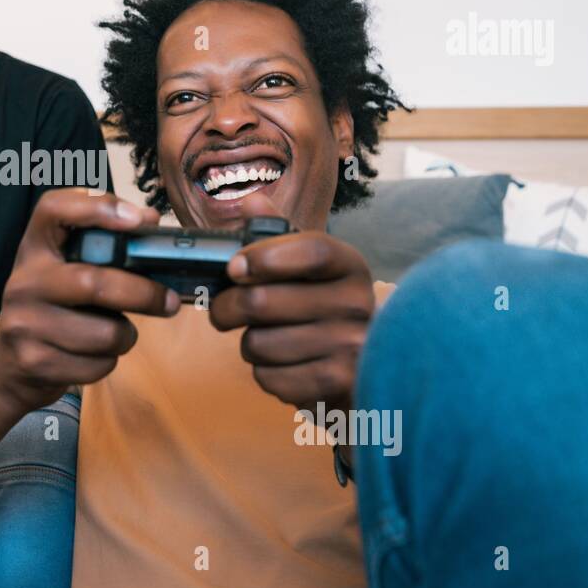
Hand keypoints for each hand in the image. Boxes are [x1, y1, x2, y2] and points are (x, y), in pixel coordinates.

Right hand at [0, 188, 179, 412]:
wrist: (9, 366)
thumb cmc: (54, 308)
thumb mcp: (66, 270)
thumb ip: (104, 246)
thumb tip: (151, 222)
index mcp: (35, 248)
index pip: (54, 208)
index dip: (98, 206)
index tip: (138, 219)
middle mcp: (24, 281)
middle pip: (94, 283)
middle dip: (143, 294)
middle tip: (170, 301)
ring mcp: (25, 324)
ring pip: (105, 333)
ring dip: (125, 335)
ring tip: (117, 333)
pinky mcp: (35, 362)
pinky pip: (99, 364)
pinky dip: (108, 361)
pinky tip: (92, 355)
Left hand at [209, 197, 373, 411]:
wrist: (365, 374)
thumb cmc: (323, 313)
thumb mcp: (309, 270)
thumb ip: (278, 235)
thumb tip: (251, 201)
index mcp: (350, 265)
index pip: (312, 250)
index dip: (264, 256)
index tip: (233, 267)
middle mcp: (359, 303)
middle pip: (264, 302)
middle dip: (226, 308)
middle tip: (222, 311)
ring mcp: (353, 347)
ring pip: (260, 344)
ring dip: (248, 345)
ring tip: (264, 341)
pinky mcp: (339, 386)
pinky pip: (270, 378)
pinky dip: (264, 374)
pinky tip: (283, 367)